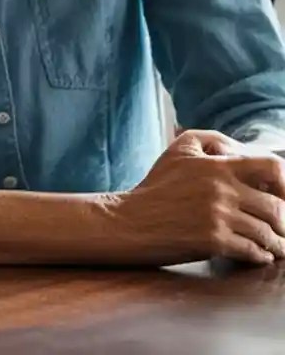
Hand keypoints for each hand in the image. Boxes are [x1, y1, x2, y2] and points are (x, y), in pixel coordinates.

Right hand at [102, 130, 284, 265]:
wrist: (127, 221)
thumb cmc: (154, 187)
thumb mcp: (177, 151)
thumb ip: (210, 139)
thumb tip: (240, 148)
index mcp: (218, 166)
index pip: (272, 167)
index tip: (284, 196)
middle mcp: (222, 190)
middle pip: (276, 207)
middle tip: (283, 229)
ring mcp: (218, 217)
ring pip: (266, 232)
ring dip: (277, 243)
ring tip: (276, 247)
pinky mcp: (212, 241)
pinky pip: (251, 251)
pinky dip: (260, 256)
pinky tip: (259, 256)